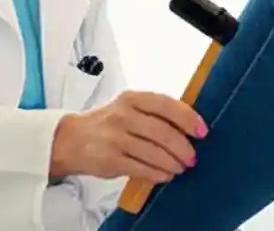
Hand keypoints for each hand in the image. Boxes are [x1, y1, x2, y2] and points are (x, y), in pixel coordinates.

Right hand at [49, 90, 206, 183]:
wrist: (71, 139)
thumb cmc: (108, 123)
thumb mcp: (128, 108)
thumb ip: (154, 113)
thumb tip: (190, 126)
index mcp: (131, 98)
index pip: (165, 104)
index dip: (188, 118)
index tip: (202, 131)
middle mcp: (123, 115)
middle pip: (162, 132)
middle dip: (183, 147)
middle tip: (192, 157)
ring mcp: (115, 138)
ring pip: (154, 153)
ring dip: (173, 163)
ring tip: (180, 168)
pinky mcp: (110, 160)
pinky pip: (142, 168)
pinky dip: (158, 173)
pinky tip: (165, 175)